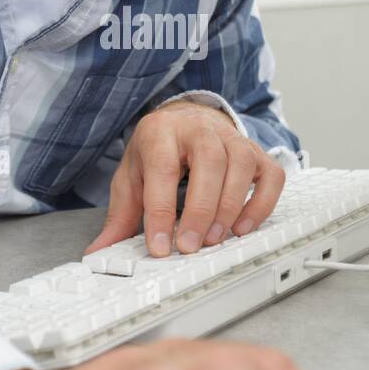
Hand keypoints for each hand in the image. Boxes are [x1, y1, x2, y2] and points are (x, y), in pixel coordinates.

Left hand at [84, 99, 285, 258]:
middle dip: (201, 209)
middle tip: (191, 246)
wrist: (184, 119)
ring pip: (241, 165)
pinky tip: (243, 227)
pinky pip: (270, 175)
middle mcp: (199, 129)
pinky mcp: (255, 152)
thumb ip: (120, 214)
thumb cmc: (158, 149)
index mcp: (161, 132)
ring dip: (230, 207)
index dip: (161, 210)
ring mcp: (232, 138)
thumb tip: (99, 250)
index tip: (159, 245)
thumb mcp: (132, 176)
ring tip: (215, 239)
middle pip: (209, 162)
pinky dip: (262, 203)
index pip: (163, 168)